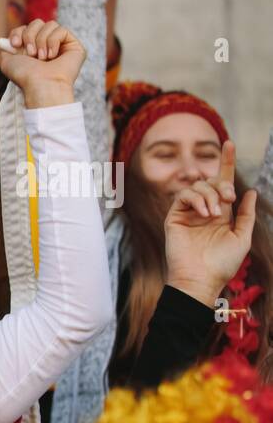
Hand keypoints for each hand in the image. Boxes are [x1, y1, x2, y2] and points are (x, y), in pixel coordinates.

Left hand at [0, 20, 83, 108]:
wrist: (40, 85)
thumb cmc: (25, 77)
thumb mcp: (7, 62)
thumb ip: (6, 48)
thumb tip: (7, 39)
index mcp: (32, 48)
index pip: (25, 27)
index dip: (19, 32)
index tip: (15, 44)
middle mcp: (46, 45)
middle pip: (37, 22)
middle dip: (30, 36)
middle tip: (31, 54)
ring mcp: (61, 45)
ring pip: (50, 24)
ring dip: (41, 41)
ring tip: (42, 58)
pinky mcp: (73, 45)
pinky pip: (61, 30)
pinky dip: (53, 42)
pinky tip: (52, 56)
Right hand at [164, 141, 257, 306]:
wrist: (200, 279)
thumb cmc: (222, 264)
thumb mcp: (242, 237)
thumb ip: (245, 214)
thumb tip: (249, 191)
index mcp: (220, 214)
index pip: (223, 184)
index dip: (226, 163)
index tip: (229, 143)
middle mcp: (203, 210)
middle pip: (211, 181)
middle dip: (223, 184)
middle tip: (229, 200)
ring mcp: (187, 213)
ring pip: (198, 186)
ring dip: (211, 195)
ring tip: (215, 214)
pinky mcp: (173, 217)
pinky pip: (184, 196)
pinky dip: (197, 200)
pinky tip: (204, 213)